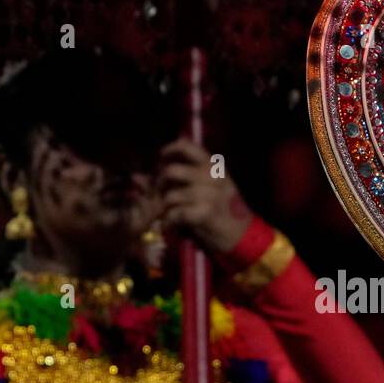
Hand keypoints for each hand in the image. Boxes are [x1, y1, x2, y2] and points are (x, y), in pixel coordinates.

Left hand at [156, 138, 253, 253]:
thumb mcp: (206, 190)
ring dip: (164, 208)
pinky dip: (169, 221)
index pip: (186, 146)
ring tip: (167, 214)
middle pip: (172, 171)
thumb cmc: (223, 212)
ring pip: (171, 195)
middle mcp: (213, 176)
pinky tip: (171, 225)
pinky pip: (176, 213)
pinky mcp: (207, 212)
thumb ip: (177, 181)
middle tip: (158, 196)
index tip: (161, 160)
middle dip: (159, 185)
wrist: (245, 236)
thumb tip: (138, 177)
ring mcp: (211, 194)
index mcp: (214, 166)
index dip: (168, 151)